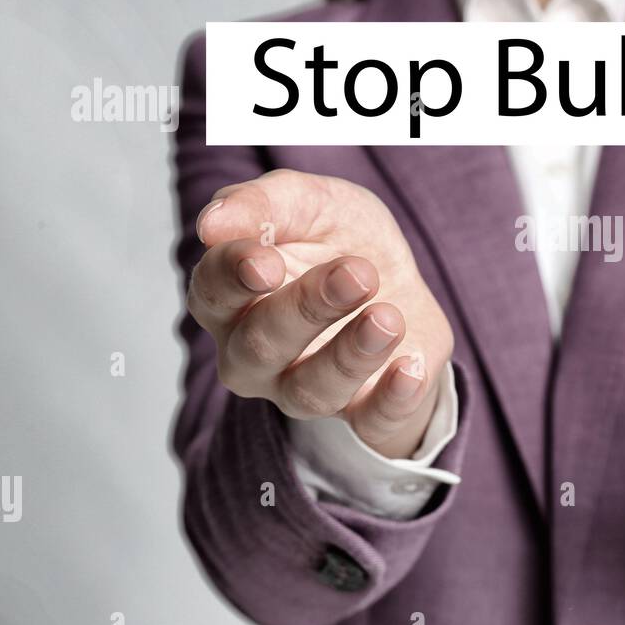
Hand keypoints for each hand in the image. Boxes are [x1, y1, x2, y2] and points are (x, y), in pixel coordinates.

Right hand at [187, 169, 453, 459]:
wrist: (400, 279)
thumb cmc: (337, 239)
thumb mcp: (309, 203)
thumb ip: (263, 205)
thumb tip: (212, 223)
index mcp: (230, 299)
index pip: (212, 293)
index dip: (235, 278)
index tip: (266, 262)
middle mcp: (254, 355)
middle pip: (263, 345)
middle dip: (308, 309)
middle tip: (358, 274)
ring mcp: (304, 389)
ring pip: (312, 390)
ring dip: (352, 355)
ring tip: (388, 318)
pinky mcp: (364, 411)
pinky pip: (371, 422)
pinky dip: (393, 399)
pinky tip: (412, 367)